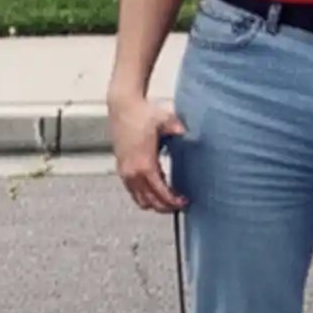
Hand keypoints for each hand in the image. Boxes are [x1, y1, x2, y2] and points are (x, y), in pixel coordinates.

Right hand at [107, 90, 187, 212]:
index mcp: (144, 164)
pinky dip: (144, 195)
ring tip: (169, 199)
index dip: (172, 201)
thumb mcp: (166, 120)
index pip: (160, 192)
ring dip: (154, 203)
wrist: (123, 106)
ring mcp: (125, 171)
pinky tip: (157, 188)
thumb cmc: (144, 113)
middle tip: (180, 204)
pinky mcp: (121, 168)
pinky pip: (133, 191)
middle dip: (165, 206)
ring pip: (139, 199)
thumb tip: (191, 136)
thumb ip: (179, 129)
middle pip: (149, 201)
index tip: (184, 201)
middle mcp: (132, 172)